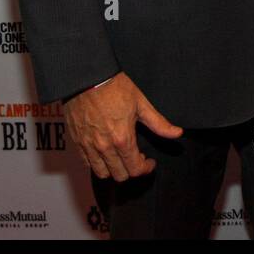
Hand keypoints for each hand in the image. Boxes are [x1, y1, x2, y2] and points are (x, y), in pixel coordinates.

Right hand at [64, 72, 182, 181]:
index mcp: (122, 139)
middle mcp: (104, 147)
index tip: (149, 162)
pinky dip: (97, 163)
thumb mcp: (141, 103)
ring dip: (114, 170)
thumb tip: (177, 133)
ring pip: (102, 173)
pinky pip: (87, 163)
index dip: (146, 168)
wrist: (87, 77)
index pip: (135, 169)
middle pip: (120, 175)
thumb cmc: (115, 87)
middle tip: (136, 157)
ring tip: (120, 157)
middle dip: (131, 170)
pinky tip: (105, 152)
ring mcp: (88, 146)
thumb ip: (159, 123)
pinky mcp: (77, 142)